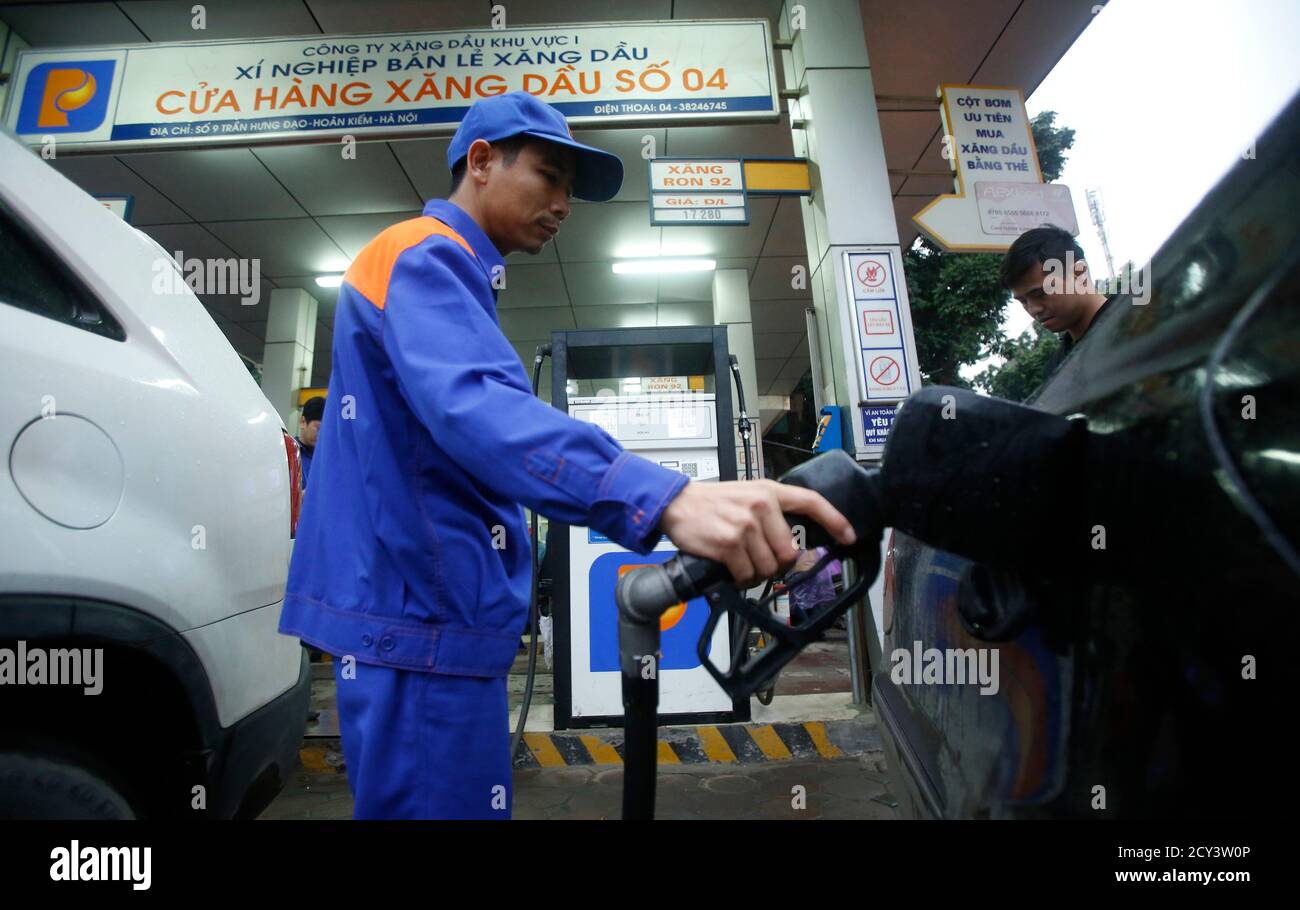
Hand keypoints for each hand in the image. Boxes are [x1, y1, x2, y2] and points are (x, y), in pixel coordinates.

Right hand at [658, 480, 856, 587]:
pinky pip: (747, 575)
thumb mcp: (747, 494)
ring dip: (756, 574)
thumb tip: (794, 542)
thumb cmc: (712, 502)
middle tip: (760, 560)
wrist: (677, 503)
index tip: (848, 535)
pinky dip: (740, 579)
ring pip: (769, 567)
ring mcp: (745, 525)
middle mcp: (761, 505)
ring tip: (741, 563)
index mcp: (769, 491)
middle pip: (790, 552)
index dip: (835, 520)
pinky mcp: (729, 544)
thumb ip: (772, 511)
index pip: (811, 502)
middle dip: (777, 564)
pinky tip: (731, 569)